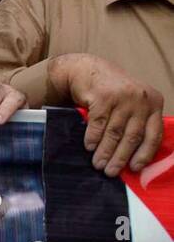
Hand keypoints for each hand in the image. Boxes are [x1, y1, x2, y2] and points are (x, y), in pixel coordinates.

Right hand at [50, 54, 165, 177]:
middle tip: (111, 172)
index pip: (153, 134)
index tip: (134, 169)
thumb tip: (134, 157)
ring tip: (98, 164)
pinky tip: (89, 147)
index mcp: (154, 103)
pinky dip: (93, 138)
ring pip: (114, 132)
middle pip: (132, 136)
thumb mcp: (133, 103)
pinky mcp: (103, 96)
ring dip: (105, 152)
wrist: (88, 70)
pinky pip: (98, 124)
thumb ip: (137, 123)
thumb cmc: (112, 92)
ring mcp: (122, 97)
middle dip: (120, 157)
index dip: (144, 154)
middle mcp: (141, 99)